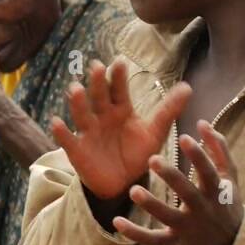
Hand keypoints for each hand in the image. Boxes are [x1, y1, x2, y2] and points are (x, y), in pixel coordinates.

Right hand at [52, 59, 191, 199]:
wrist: (124, 182)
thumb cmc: (138, 152)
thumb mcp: (155, 131)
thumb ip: (169, 110)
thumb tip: (188, 87)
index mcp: (121, 109)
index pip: (119, 89)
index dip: (118, 76)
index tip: (120, 61)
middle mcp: (103, 116)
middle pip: (99, 97)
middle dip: (97, 82)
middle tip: (97, 66)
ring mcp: (89, 132)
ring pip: (81, 114)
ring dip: (77, 102)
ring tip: (74, 88)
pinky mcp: (78, 150)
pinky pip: (68, 140)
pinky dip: (61, 132)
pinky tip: (56, 121)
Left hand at [113, 121, 243, 244]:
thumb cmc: (228, 204)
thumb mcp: (230, 178)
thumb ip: (218, 149)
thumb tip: (203, 123)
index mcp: (217, 191)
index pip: (208, 171)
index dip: (198, 155)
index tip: (184, 137)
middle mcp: (203, 210)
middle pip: (186, 192)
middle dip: (171, 177)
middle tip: (152, 159)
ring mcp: (188, 228)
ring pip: (167, 216)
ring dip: (151, 204)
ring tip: (134, 190)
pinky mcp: (175, 244)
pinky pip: (153, 240)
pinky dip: (135, 233)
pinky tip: (117, 222)